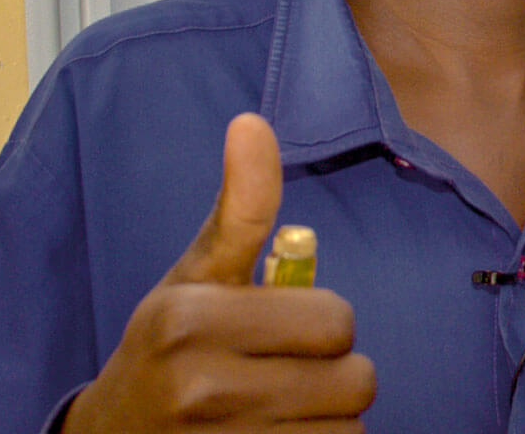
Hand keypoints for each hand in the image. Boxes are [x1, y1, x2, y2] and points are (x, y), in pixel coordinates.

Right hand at [63, 114, 376, 432]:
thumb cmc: (168, 349)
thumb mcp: (195, 276)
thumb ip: (240, 208)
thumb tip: (252, 122)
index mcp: (189, 320)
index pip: (336, 321)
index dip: (324, 324)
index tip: (287, 329)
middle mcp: (199, 389)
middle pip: (355, 380)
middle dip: (333, 374)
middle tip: (287, 374)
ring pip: (349, 429)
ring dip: (328, 421)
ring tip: (278, 413)